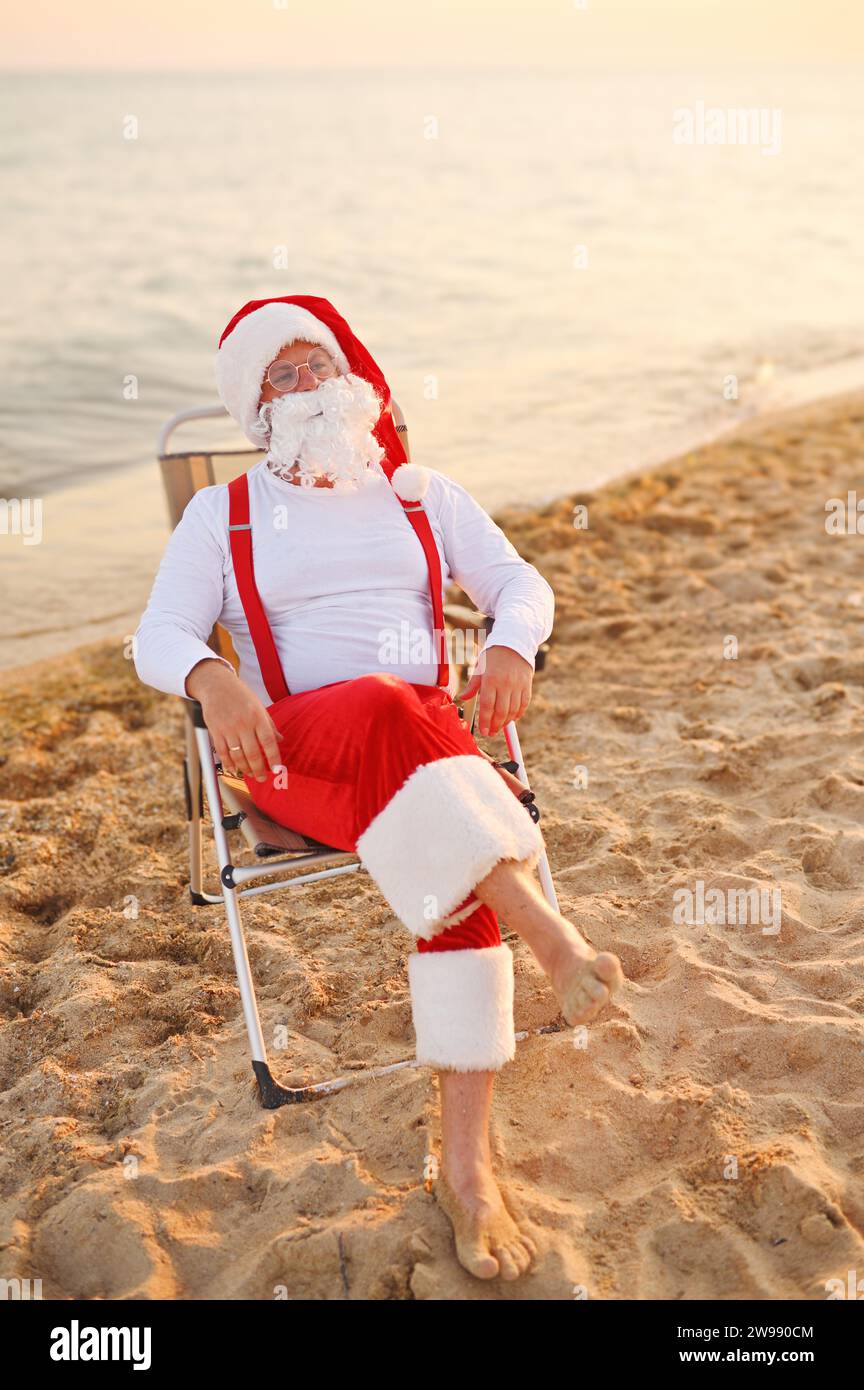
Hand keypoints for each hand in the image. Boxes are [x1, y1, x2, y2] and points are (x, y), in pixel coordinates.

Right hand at [185, 659, 283, 782]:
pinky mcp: (215, 731)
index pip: (269, 742)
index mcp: (257, 717)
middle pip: (253, 753)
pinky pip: (223, 752)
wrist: (216, 685)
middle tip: (262, 778)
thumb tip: (280, 740)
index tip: (277, 770)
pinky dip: (228, 763)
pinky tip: (234, 769)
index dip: (274, 758)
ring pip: (238, 756)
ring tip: (250, 774)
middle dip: (259, 769)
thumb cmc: (240, 695)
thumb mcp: (259, 706)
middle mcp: (243, 724)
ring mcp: (228, 728)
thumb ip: (269, 725)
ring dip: (245, 769)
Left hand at [456, 645, 532, 737]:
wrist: (515, 642)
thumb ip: (472, 685)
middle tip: (491, 732)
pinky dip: (518, 714)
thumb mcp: (480, 667)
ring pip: (513, 710)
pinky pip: (524, 704)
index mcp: (491, 679)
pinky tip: (512, 718)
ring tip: (499, 726)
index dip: (485, 721)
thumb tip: (462, 698)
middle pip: (501, 711)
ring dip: (506, 722)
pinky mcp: (527, 685)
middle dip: (495, 726)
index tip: (483, 731)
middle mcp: (505, 683)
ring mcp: (518, 685)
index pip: (487, 705)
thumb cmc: (493, 655)